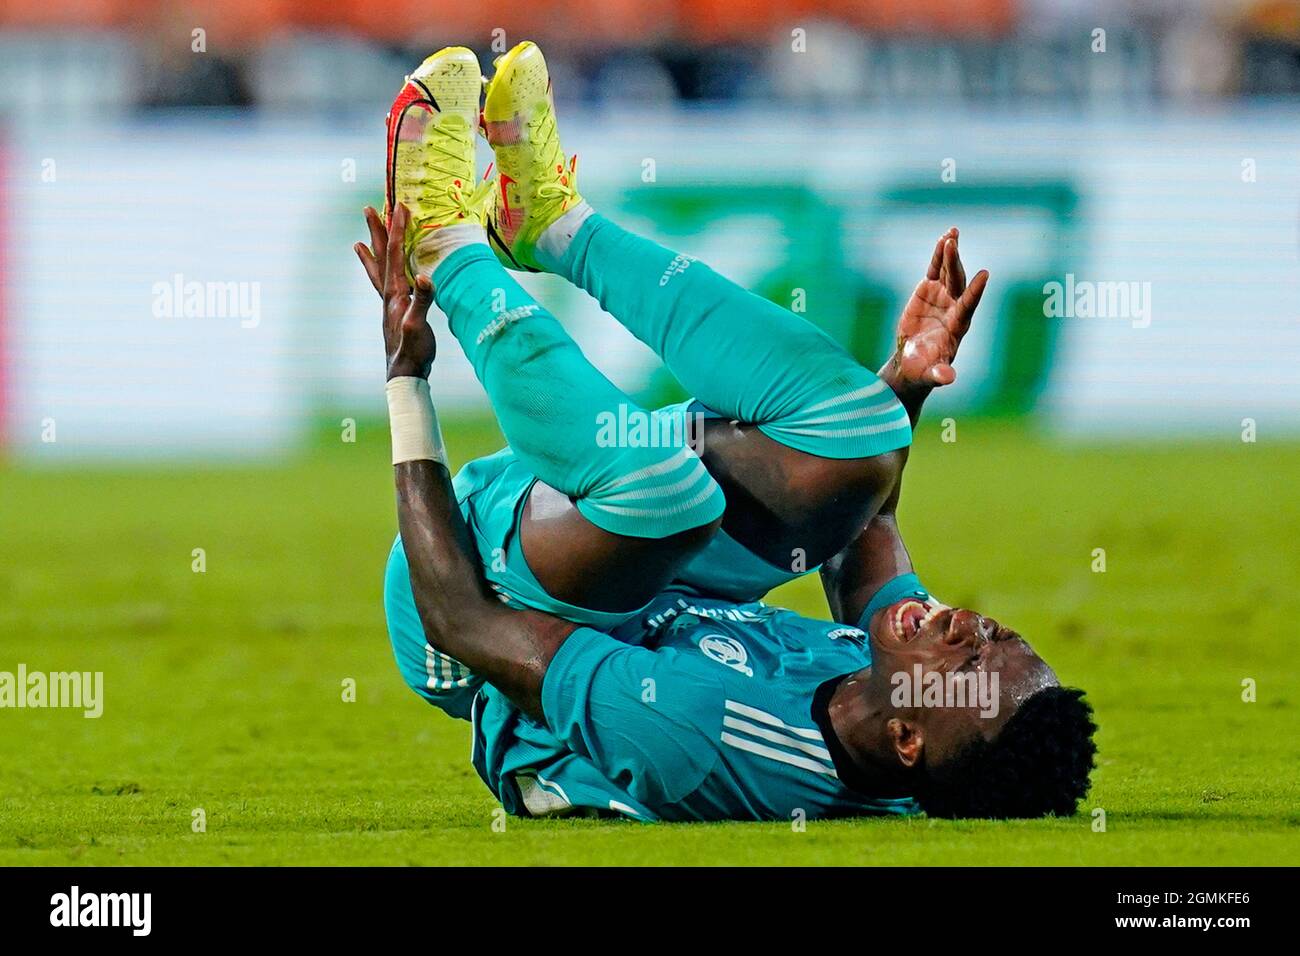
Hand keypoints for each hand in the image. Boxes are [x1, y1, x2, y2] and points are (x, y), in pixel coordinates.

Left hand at [354, 204, 435, 379]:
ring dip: (373, 249)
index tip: (400, 207)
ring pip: (380, 268)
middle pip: (381, 255)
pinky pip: (383, 282)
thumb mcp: (419, 326)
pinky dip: (377, 271)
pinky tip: (380, 269)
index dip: (398, 230)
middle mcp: (388, 294)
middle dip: (377, 231)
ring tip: (360, 237)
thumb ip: (422, 302)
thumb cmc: (413, 351)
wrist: (406, 372)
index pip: (396, 254)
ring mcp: (390, 302)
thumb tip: (424, 278)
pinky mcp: (395, 310)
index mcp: (395, 293)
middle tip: (369, 208)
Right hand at [882, 227, 988, 396]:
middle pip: (957, 282)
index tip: (984, 275)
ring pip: (949, 271)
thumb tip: (947, 378)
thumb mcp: (931, 374)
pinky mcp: (929, 290)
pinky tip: (944, 238)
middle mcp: (954, 307)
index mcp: (957, 326)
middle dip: (955, 263)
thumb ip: (940, 374)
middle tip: (952, 245)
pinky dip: (939, 255)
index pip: (968, 305)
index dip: (975, 291)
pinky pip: (936, 269)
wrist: (913, 361)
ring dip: (950, 254)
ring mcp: (943, 297)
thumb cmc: (924, 369)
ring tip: (952, 235)